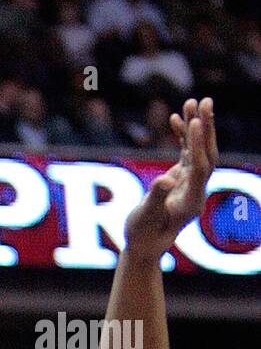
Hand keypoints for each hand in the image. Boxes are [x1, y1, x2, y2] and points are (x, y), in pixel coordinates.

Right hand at [124, 96, 217, 259]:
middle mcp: (196, 190)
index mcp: (191, 201)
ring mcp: (191, 184)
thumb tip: (165, 179)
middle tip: (205, 101)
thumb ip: (155, 198)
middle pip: (206, 154)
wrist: (143, 246)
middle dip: (206, 128)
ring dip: (196, 126)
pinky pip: (187, 152)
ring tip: (192, 101)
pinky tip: (175, 117)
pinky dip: (183, 135)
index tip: (194, 122)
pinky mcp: (181, 179)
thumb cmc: (141, 236)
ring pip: (198, 150)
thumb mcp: (144, 218)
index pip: (199, 167)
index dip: (197, 144)